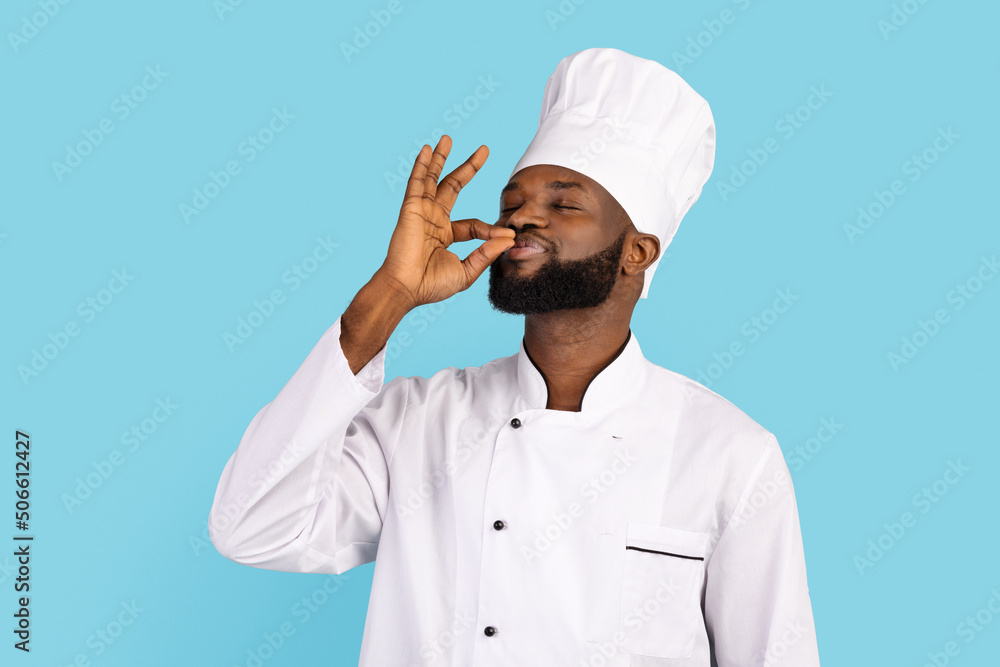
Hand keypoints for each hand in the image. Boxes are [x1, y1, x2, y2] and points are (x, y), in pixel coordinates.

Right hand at [376, 135, 515, 308]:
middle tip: (484, 150)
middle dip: (468, 168)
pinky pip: (418, 183)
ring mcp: (422, 212)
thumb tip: (508, 239)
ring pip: (434, 179)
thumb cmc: (431, 285)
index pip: (474, 225)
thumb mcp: (466, 272)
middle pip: (454, 187)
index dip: (491, 230)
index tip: (508, 235)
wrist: (406, 288)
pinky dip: (422, 165)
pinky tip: (427, 149)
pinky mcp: (412, 208)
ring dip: (441, 158)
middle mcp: (434, 220)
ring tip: (448, 138)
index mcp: (446, 236)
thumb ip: (486, 254)